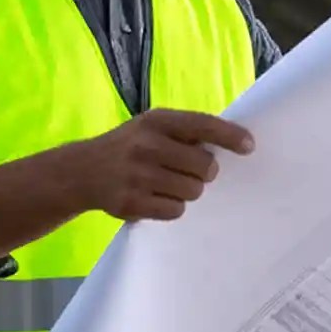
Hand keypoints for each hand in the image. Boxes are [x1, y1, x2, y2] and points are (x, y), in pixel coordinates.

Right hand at [74, 108, 254, 221]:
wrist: (81, 171)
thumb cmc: (130, 146)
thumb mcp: (151, 127)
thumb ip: (185, 131)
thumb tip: (231, 141)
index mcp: (156, 121)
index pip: (202, 125)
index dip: (230, 136)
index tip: (249, 146)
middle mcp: (146, 145)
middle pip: (204, 166)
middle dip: (206, 171)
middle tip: (193, 170)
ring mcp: (137, 176)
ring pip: (193, 191)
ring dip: (188, 190)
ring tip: (169, 183)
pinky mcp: (131, 203)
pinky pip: (175, 210)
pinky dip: (172, 206)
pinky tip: (155, 197)